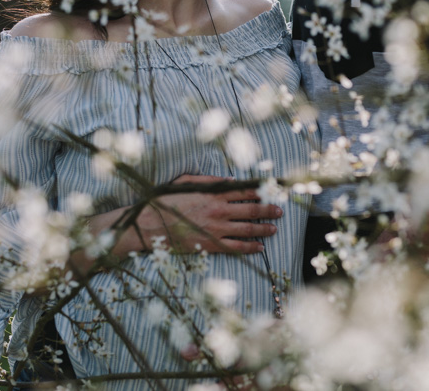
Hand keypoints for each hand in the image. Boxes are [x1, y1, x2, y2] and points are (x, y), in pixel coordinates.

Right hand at [101, 174, 283, 255]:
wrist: (148, 224)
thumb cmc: (165, 200)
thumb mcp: (185, 182)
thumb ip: (209, 180)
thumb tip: (232, 180)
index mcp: (213, 193)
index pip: (244, 190)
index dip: (261, 190)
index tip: (273, 189)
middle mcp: (218, 210)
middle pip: (251, 209)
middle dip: (268, 209)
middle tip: (280, 210)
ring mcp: (215, 229)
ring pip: (247, 228)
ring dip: (263, 228)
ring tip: (274, 228)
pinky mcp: (210, 244)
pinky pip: (235, 247)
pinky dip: (249, 248)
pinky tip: (259, 248)